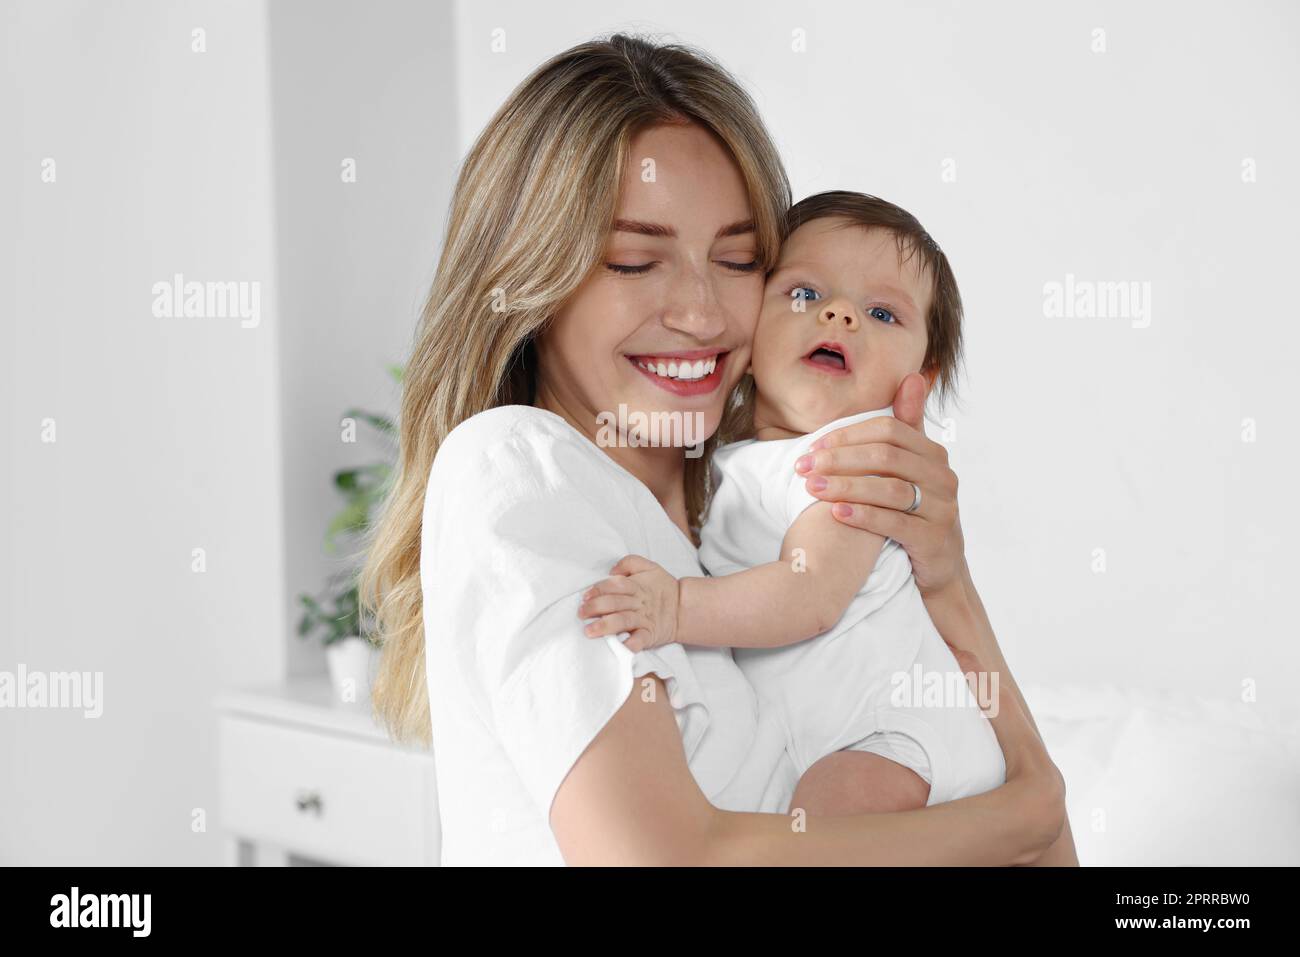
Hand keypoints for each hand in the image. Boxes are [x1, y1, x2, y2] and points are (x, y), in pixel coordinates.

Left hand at [577, 554, 680, 652]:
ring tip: (589, 631)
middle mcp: (639, 603)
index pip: (616, 584)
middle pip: (615, 602)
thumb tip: (611, 571)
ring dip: (605, 626)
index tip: (586, 596)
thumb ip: (629, 562)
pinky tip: (620, 648)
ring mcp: (644, 619)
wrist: (683, 608)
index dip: (599, 589)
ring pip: (623, 621)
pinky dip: (631, 645)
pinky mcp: (650, 634)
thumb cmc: (661, 587)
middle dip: (595, 608)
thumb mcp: (649, 567)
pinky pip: (640, 640)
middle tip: (581, 613)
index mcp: (637, 586)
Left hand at [794, 372, 964, 593]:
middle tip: (802, 466)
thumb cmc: (916, 513)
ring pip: (889, 489)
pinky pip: (895, 524)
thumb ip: (907, 427)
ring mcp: (942, 509)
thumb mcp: (912, 470)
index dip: (847, 435)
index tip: (812, 446)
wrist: (940, 569)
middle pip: (886, 457)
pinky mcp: (935, 540)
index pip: (888, 430)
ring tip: (811, 488)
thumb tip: (912, 376)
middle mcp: (943, 477)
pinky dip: (863, 516)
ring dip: (845, 486)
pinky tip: (835, 514)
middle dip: (839, 459)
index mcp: (934, 454)